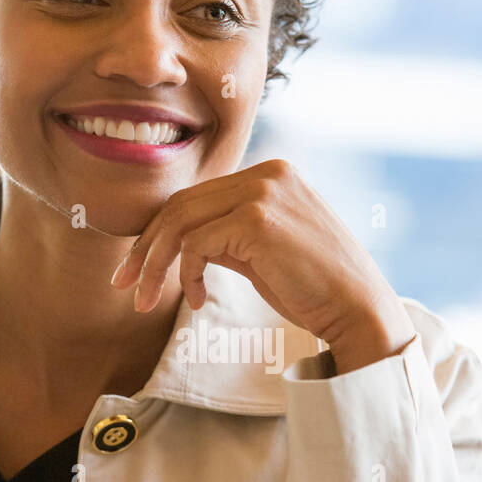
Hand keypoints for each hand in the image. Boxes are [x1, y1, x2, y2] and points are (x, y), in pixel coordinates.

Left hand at [110, 159, 415, 371]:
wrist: (357, 310)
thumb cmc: (315, 290)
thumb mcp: (263, 253)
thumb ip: (226, 237)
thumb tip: (180, 245)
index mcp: (271, 173)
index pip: (197, 197)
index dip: (159, 232)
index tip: (137, 267)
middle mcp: (267, 172)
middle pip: (181, 204)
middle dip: (145, 247)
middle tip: (123, 283)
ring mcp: (263, 191)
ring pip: (181, 221)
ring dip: (154, 264)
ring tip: (142, 299)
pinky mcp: (258, 219)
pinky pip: (196, 244)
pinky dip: (184, 274)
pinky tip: (194, 299)